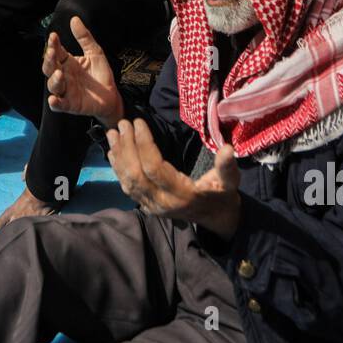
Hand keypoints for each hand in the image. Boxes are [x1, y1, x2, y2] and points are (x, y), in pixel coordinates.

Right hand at [43, 16, 121, 126]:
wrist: (112, 96)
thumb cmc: (100, 75)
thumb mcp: (95, 52)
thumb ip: (84, 37)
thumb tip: (74, 19)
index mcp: (67, 62)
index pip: (56, 52)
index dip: (53, 44)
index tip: (54, 37)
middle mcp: (63, 75)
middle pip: (49, 67)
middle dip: (48, 60)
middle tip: (52, 52)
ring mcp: (65, 90)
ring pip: (53, 85)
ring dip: (54, 80)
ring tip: (59, 74)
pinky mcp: (70, 105)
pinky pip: (59, 105)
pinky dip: (55, 102)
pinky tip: (53, 99)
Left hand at [106, 118, 241, 238]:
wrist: (217, 219)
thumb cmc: (222, 196)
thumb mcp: (230, 182)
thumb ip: (227, 167)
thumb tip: (228, 149)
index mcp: (181, 194)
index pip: (154, 168)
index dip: (144, 144)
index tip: (139, 123)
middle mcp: (162, 202)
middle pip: (136, 174)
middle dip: (126, 147)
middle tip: (122, 124)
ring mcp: (153, 206)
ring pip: (128, 182)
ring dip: (118, 156)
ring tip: (112, 133)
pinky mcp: (147, 206)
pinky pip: (127, 188)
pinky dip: (118, 169)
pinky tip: (113, 152)